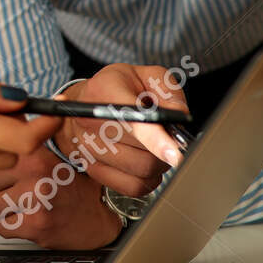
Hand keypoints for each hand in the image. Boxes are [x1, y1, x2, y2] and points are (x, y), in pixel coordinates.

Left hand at [0, 147, 123, 249]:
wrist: (94, 217)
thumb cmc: (61, 187)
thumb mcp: (36, 160)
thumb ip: (1, 159)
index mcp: (30, 151)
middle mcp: (33, 171)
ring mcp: (36, 198)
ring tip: (5, 210)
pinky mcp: (37, 224)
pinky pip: (1, 228)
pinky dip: (5, 228)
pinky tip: (20, 221)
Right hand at [56, 63, 185, 195]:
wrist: (84, 104)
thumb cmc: (119, 88)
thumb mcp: (145, 76)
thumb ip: (167, 90)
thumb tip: (179, 116)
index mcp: (103, 92)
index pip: (131, 121)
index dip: (155, 140)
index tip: (175, 153)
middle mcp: (89, 121)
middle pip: (142, 152)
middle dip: (166, 148)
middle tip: (168, 136)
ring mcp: (88, 148)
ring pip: (142, 171)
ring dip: (159, 163)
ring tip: (156, 148)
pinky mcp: (93, 169)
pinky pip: (134, 187)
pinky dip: (149, 179)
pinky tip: (145, 162)